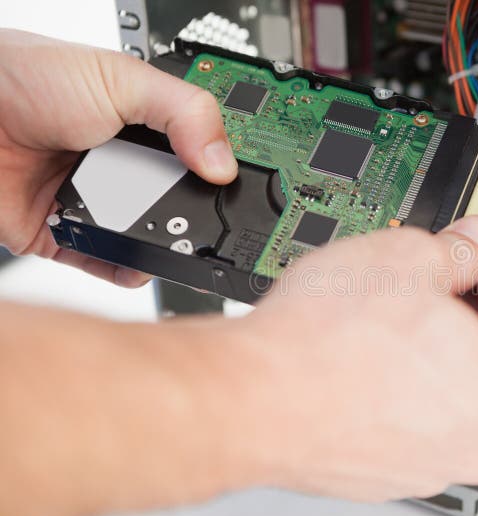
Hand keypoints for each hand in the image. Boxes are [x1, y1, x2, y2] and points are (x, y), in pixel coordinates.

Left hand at [0, 29, 237, 286]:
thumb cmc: (23, 78)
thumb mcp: (121, 79)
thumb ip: (185, 112)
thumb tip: (224, 163)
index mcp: (146, 124)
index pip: (201, 152)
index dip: (226, 172)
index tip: (249, 192)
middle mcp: (125, 163)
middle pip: (179, 201)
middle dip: (196, 216)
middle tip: (209, 224)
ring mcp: (97, 199)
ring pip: (147, 237)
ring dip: (163, 247)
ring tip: (173, 246)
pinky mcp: (67, 232)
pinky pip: (105, 262)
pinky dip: (122, 270)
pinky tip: (135, 265)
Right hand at [228, 216, 477, 500]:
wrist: (252, 400)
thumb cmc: (330, 346)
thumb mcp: (409, 259)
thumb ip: (457, 250)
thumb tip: (470, 243)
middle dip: (464, 308)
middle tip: (440, 271)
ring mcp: (428, 464)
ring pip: (442, 386)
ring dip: (424, 347)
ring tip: (387, 310)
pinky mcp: (381, 470)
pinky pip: (403, 412)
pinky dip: (392, 381)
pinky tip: (363, 352)